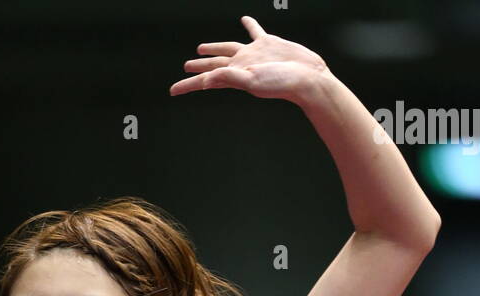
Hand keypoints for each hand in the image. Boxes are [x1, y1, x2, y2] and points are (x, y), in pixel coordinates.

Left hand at [169, 14, 328, 102]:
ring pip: (228, 48)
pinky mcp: (268, 43)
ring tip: (201, 48)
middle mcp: (241, 64)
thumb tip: (206, 81)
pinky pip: (254, 31)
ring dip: (215, 48)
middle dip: (198, 67)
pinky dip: (249, 26)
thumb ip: (229, 78)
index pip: (205, 80)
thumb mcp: (252, 81)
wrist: (308, 78)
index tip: (172, 91)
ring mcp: (254, 53)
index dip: (188, 84)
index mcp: (234, 74)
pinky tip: (245, 20)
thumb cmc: (281, 83)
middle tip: (185, 67)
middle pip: (213, 64)